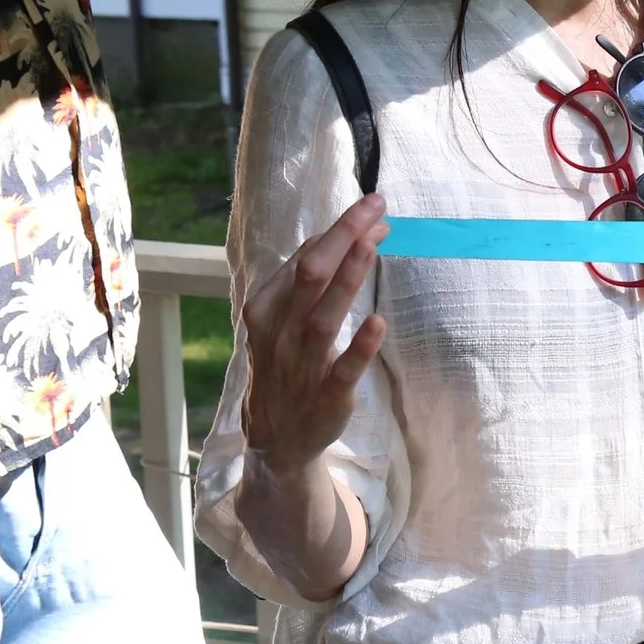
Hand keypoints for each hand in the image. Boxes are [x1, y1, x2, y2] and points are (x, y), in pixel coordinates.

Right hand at [241, 194, 389, 477]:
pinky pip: (343, 370)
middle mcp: (281, 331)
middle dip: (343, 235)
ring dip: (349, 278)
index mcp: (266, 306)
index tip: (373, 209)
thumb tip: (342, 234)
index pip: (304, 257)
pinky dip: (359, 348)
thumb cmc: (284, 361)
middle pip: (310, 275)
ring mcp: (303, 365)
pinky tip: (377, 324)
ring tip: (372, 243)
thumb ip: (307, 279)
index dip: (340, 229)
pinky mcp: (327, 397)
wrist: (274, 437)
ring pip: (324, 317)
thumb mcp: (281, 317)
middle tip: (377, 206)